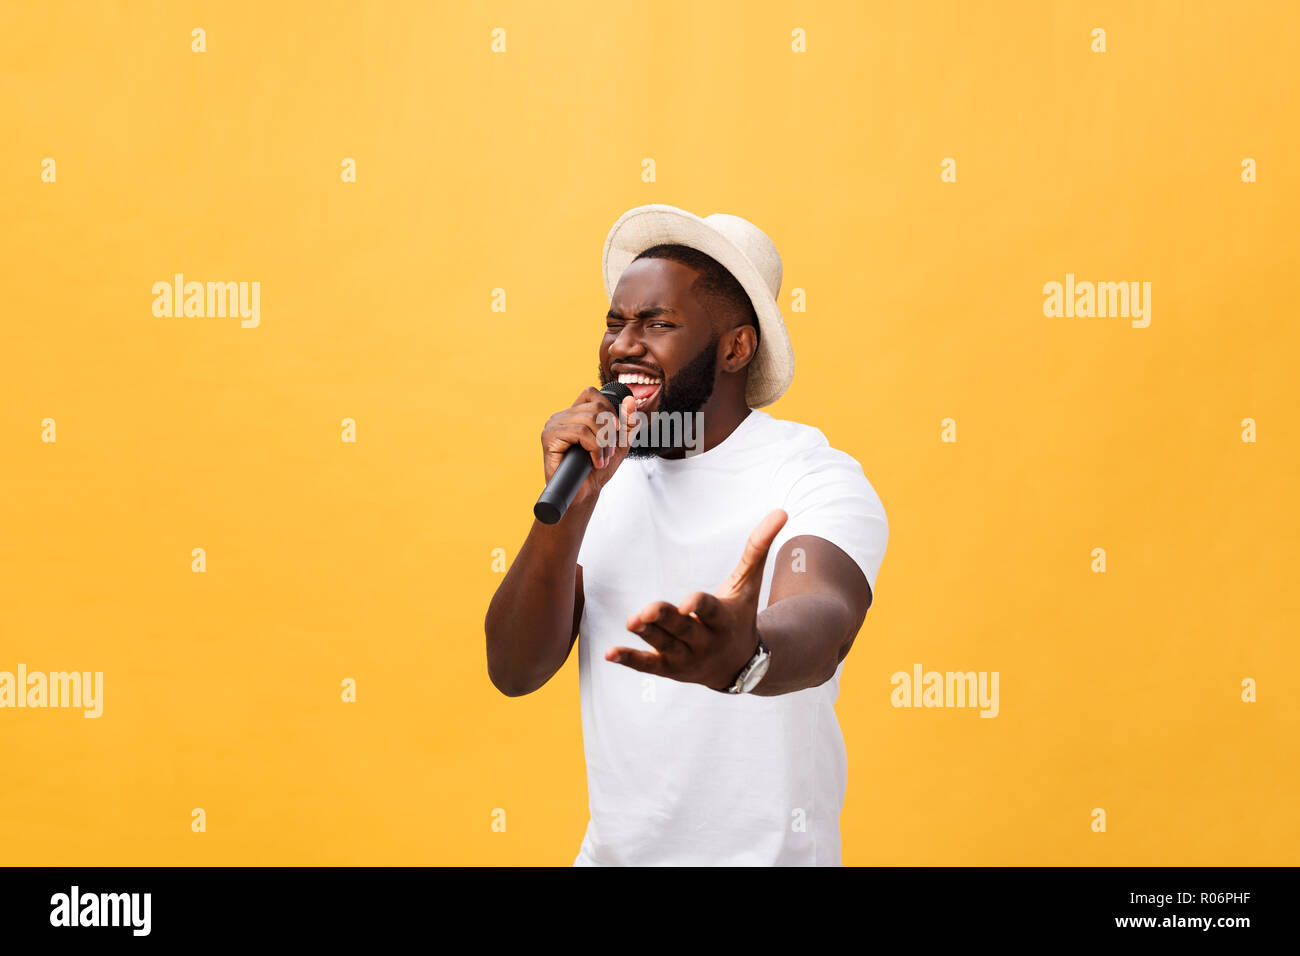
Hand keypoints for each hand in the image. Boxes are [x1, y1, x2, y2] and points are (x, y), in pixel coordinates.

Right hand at [540, 388, 640, 508]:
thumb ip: (628, 422)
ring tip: (602, 459)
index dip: (609, 409)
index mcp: (574, 414)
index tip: (615, 432)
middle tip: (609, 452)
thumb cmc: (598, 469)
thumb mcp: (620, 442)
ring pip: (590, 420)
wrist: (584, 493)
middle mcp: (561, 416)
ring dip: (603, 443)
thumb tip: (630, 400)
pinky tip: (595, 462)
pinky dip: (594, 448)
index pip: (592, 393)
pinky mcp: (549, 437)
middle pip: (595, 407)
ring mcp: (553, 425)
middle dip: (609, 431)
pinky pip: (580, 433)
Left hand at [606, 509, 788, 689]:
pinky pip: (648, 665)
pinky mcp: (669, 668)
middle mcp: (705, 640)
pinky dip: (630, 659)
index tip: (688, 602)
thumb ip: (758, 547)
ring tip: (631, 622)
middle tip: (647, 611)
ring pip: (664, 645)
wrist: (740, 665)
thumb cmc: (741, 615)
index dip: (699, 605)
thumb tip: (781, 510)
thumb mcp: (750, 583)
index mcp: (723, 619)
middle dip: (665, 620)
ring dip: (647, 635)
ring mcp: (686, 657)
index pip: (710, 609)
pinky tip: (610, 652)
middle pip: (683, 629)